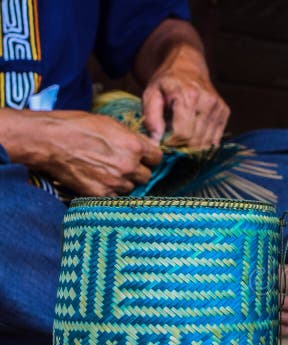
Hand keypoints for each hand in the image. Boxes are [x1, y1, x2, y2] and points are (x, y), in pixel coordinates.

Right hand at [7, 110, 161, 196]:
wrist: (48, 140)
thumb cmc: (76, 126)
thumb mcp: (109, 123)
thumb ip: (131, 137)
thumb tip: (146, 145)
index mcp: (135, 146)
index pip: (158, 158)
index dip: (150, 158)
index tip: (143, 158)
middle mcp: (129, 166)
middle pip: (146, 176)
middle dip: (136, 171)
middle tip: (121, 166)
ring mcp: (116, 182)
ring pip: (131, 188)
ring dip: (123, 183)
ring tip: (106, 172)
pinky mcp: (101, 194)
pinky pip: (115, 197)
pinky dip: (110, 192)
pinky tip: (98, 182)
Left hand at [142, 45, 229, 148]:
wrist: (187, 66)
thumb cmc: (166, 82)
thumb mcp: (151, 94)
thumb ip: (151, 117)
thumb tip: (156, 141)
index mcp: (188, 96)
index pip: (182, 133)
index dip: (170, 142)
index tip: (162, 139)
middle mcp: (208, 102)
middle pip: (194, 140)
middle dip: (180, 145)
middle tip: (169, 138)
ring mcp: (219, 108)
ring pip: (205, 143)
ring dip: (191, 145)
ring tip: (179, 135)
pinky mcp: (224, 112)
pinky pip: (214, 140)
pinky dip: (202, 142)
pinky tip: (192, 134)